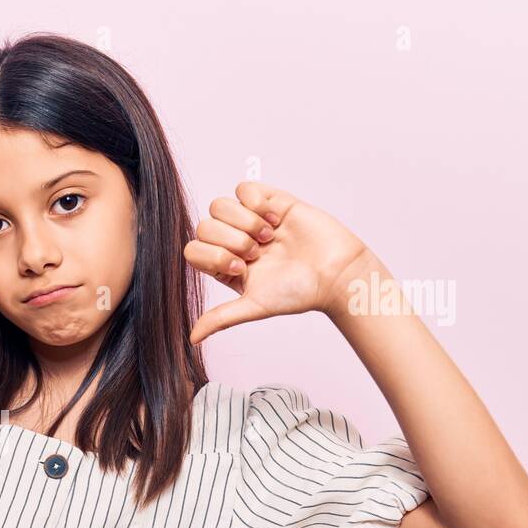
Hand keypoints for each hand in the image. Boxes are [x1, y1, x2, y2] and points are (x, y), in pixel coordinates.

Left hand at [185, 181, 372, 344]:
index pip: (194, 250)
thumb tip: (192, 338)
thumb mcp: (254, 306)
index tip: (242, 267)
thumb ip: (220, 318)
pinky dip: (256, 203)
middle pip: (204, 226)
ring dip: (244, 222)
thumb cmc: (298, 293)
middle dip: (231, 241)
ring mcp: (250, 219)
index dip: (213, 256)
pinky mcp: (270, 201)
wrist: (335, 274)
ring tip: (269, 236)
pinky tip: (276, 220)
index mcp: (224, 265)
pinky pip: (243, 188)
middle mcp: (233, 241)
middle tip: (258, 253)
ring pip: (219, 205)